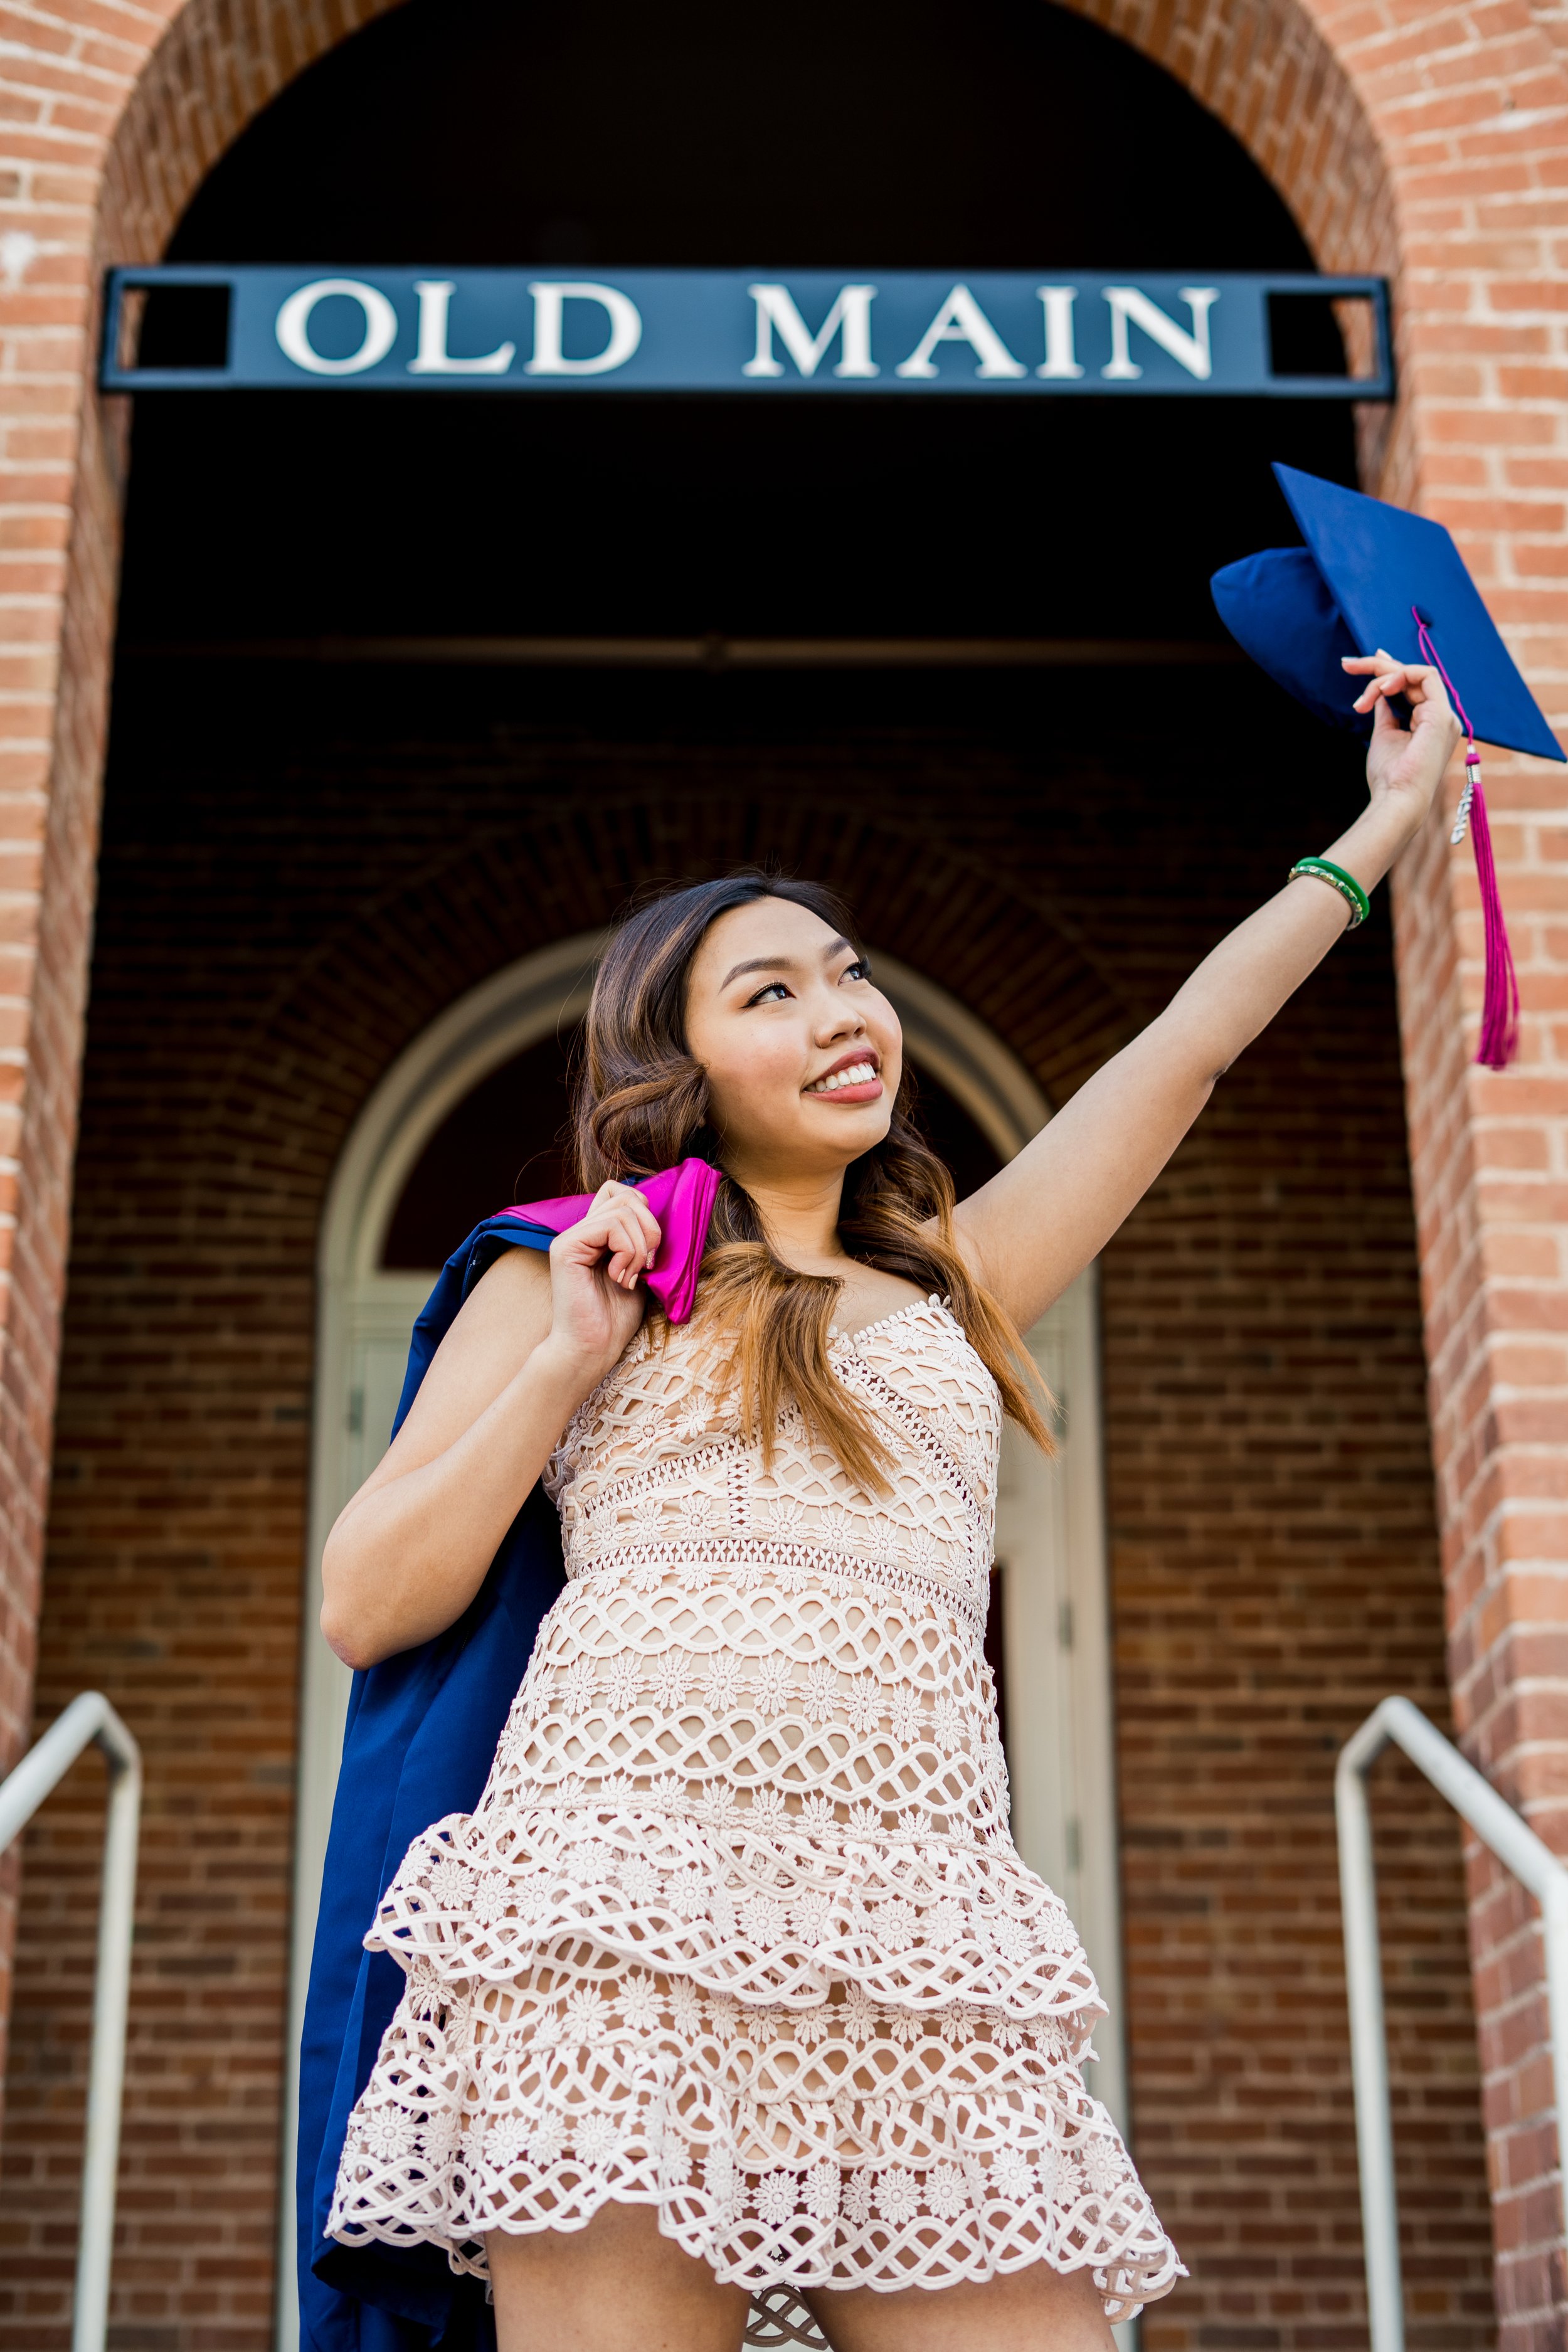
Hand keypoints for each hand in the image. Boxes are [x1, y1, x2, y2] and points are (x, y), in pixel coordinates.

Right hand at [543, 1179, 661, 1381]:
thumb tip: (658, 1214)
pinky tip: (619, 1277)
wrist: (593, 1348)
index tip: (651, 1249)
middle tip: (647, 1266)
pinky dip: (627, 1252)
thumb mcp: (640, 1269)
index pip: (620, 1191)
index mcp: (596, 1233)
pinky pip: (611, 1226)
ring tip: (631, 1276)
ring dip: (639, 1247)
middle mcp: (581, 1230)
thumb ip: (642, 1240)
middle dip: (650, 1230)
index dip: (643, 1210)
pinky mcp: (566, 1247)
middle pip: (626, 1196)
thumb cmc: (615, 1317)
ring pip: (622, 1210)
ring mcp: (570, 1237)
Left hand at [1343, 649, 1463, 841]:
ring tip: (1361, 699)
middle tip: (1347, 664)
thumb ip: (1386, 711)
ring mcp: (1445, 715)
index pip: (1412, 685)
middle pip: (1412, 676)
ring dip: (1382, 675)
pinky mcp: (1441, 714)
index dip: (1388, 670)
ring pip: (1416, 673)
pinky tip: (1380, 689)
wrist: (1396, 800)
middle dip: (1377, 666)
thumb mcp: (1384, 735)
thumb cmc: (1389, 777)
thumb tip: (1380, 692)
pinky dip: (1399, 676)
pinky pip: (1424, 676)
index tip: (1357, 666)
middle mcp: (1442, 717)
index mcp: (1431, 722)